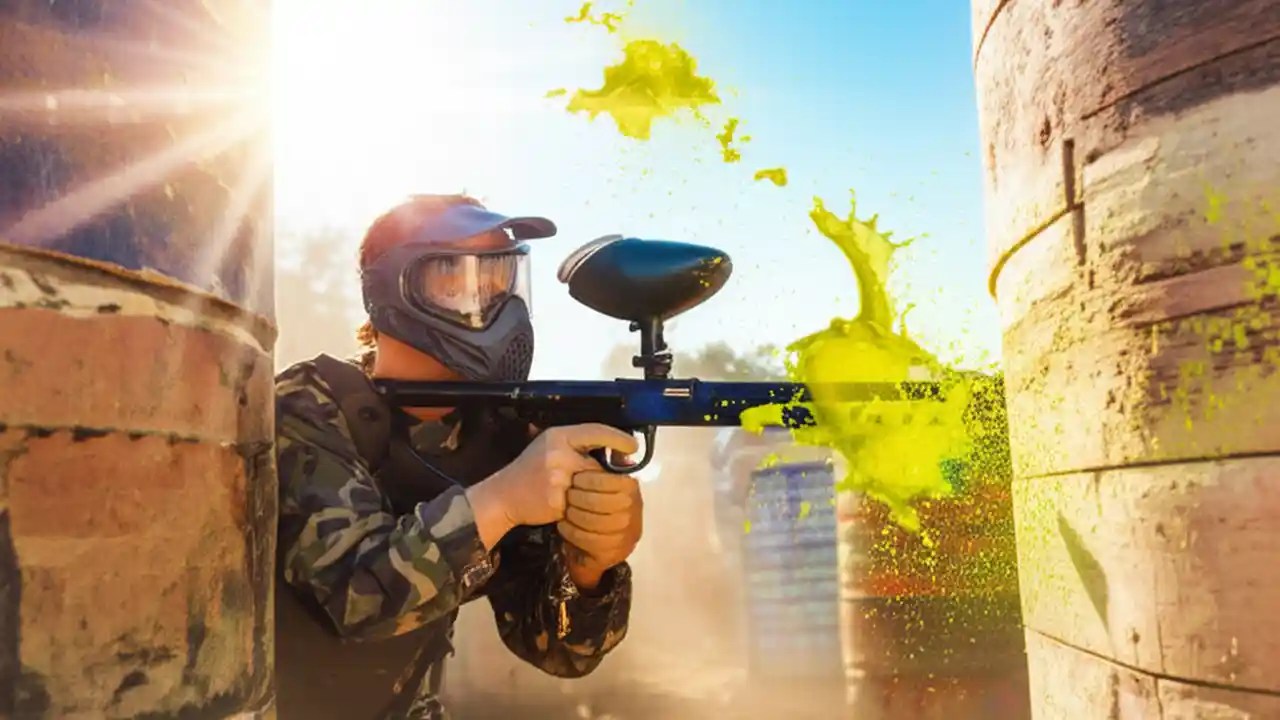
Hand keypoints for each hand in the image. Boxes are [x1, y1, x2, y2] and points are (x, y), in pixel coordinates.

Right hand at [466, 424, 638, 549]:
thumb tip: (619, 453)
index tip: (633, 446)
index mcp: (558, 436)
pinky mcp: (557, 499)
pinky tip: (564, 504)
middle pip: (597, 464)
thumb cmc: (530, 471)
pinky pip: (581, 504)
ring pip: (592, 486)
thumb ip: (578, 448)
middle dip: (602, 476)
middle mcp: (558, 453)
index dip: (618, 438)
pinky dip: (578, 507)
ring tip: (576, 494)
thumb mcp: (550, 448)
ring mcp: (557, 477)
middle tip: (601, 482)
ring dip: (590, 493)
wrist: (503, 495)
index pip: (596, 431)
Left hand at [557, 451, 643, 590]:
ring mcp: (626, 531)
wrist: (596, 539)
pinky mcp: (616, 550)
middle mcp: (633, 509)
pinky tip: (564, 525)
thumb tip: (609, 445)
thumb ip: (601, 458)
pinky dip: (571, 532)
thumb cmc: (593, 499)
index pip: (612, 481)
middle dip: (579, 498)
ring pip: (595, 522)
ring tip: (565, 510)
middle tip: (567, 495)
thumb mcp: (597, 475)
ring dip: (574, 515)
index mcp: (630, 486)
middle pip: (602, 502)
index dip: (591, 479)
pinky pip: (589, 541)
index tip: (575, 479)